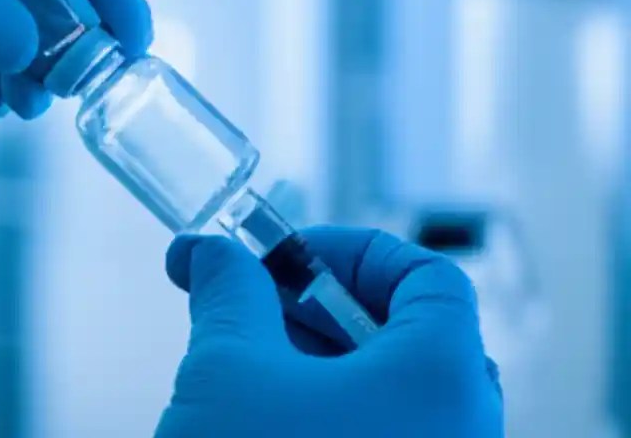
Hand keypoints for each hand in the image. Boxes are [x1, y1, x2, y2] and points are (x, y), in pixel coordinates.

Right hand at [157, 228, 502, 437]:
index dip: (349, 249)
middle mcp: (460, 428)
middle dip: (313, 305)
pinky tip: (253, 418)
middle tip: (244, 297)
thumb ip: (226, 291)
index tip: (280, 252)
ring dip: (308, 360)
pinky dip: (319, 414)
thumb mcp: (227, 367)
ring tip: (233, 358)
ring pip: (385, 394)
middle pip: (404, 332)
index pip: (426, 275)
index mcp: (442, 376)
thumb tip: (208, 254)